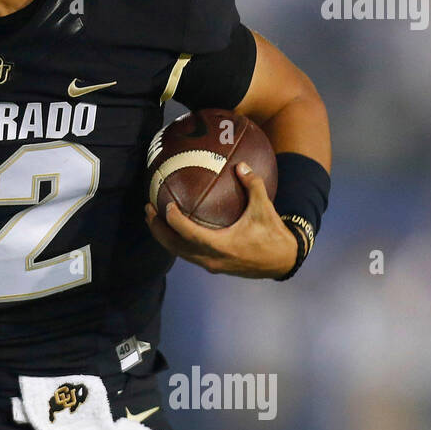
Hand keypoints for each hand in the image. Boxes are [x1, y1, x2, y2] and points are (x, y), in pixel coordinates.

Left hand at [145, 161, 297, 278]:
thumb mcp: (265, 208)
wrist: (282, 261)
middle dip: (158, 228)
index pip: (188, 234)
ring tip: (152, 217)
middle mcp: (211, 259)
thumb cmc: (272, 235)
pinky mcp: (212, 265)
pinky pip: (186, 254)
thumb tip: (240, 164)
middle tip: (148, 209)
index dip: (173, 220)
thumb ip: (253, 185)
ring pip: (178, 252)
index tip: (165, 204)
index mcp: (221, 246)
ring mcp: (210, 264)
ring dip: (163, 236)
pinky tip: (171, 227)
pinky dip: (175, 241)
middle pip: (174, 246)